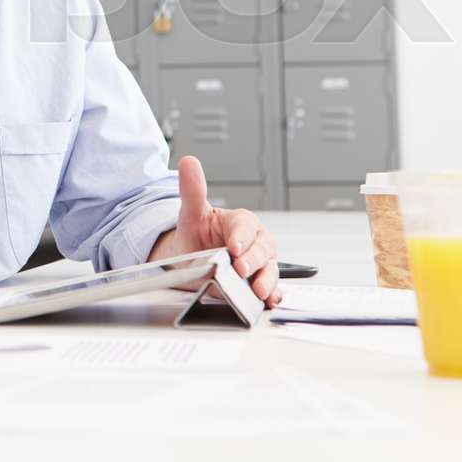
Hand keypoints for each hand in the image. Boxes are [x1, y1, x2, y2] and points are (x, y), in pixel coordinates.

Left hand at [149, 156, 280, 306]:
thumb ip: (192, 190)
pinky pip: (271, 287)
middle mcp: (255, 241)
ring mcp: (259, 263)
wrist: (193, 260)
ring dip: (267, 280)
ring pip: (270, 269)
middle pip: (262, 249)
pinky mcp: (259, 282)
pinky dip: (272, 294)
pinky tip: (269, 300)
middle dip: (254, 260)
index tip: (234, 247)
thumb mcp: (191, 214)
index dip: (242, 237)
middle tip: (242, 269)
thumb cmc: (197, 235)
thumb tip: (188, 162)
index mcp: (240, 222)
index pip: (246, 226)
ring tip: (259, 290)